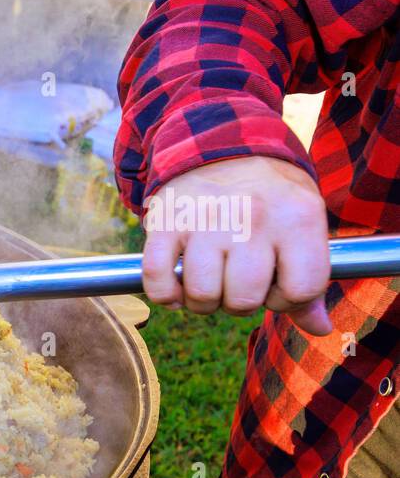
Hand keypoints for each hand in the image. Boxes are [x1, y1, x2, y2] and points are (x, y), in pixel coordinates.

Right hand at [142, 157, 331, 335]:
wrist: (222, 147)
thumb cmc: (270, 199)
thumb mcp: (303, 226)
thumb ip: (310, 279)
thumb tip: (320, 329)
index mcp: (298, 218)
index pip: (299, 292)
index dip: (285, 299)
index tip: (275, 283)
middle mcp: (253, 218)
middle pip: (244, 300)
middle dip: (238, 303)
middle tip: (236, 283)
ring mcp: (206, 220)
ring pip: (201, 295)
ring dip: (201, 302)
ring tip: (208, 283)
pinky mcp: (166, 222)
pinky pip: (157, 279)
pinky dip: (164, 295)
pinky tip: (174, 289)